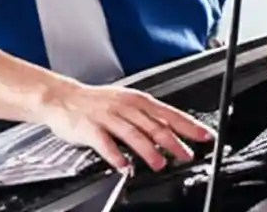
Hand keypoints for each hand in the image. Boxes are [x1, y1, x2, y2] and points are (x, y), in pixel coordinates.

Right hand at [37, 81, 214, 172]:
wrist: (62, 98)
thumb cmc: (96, 103)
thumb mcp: (126, 103)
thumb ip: (147, 118)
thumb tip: (173, 132)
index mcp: (137, 100)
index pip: (168, 113)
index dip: (188, 125)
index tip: (204, 136)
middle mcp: (124, 107)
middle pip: (153, 125)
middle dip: (172, 142)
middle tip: (186, 155)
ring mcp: (107, 117)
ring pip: (132, 134)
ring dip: (148, 150)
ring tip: (159, 164)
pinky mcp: (89, 128)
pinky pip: (104, 143)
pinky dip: (116, 155)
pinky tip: (124, 166)